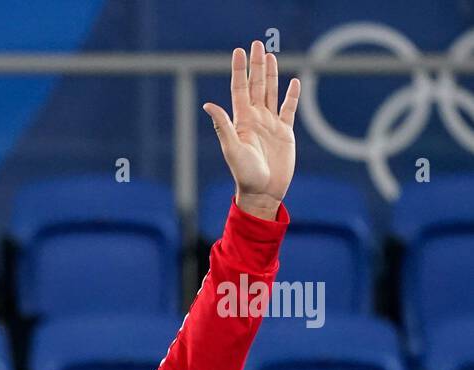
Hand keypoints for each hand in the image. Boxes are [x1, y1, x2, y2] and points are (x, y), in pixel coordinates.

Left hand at [203, 41, 299, 220]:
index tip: (238, 51)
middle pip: (256, 86)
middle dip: (256, 65)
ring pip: (271, 93)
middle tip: (256, 44)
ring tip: (270, 56)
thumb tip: (208, 105)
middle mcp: (255, 119)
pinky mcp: (285, 132)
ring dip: (271, 75)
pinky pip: (289, 109)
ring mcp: (270, 124)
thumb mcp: (232, 149)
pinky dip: (292, 95)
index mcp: (241, 121)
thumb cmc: (244, 174)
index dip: (239, 70)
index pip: (240, 89)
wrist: (263, 192)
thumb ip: (222, 126)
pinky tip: (294, 81)